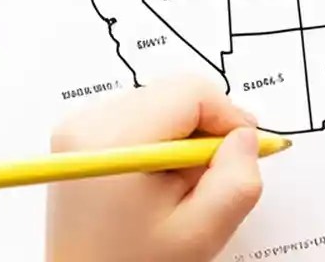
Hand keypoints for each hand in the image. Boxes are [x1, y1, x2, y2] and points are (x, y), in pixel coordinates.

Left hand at [46, 76, 262, 261]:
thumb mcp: (201, 232)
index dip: (228, 117)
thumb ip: (237, 179)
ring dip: (185, 138)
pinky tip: (160, 181)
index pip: (190, 92)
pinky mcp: (81, 135)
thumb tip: (245, 136)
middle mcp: (87, 122)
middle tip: (211, 178)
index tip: (242, 151)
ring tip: (180, 187)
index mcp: (113, 140)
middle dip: (205, 131)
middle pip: (175, 94)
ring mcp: (79, 126)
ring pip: (162, 103)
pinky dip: (164, 140)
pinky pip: (141, 116)